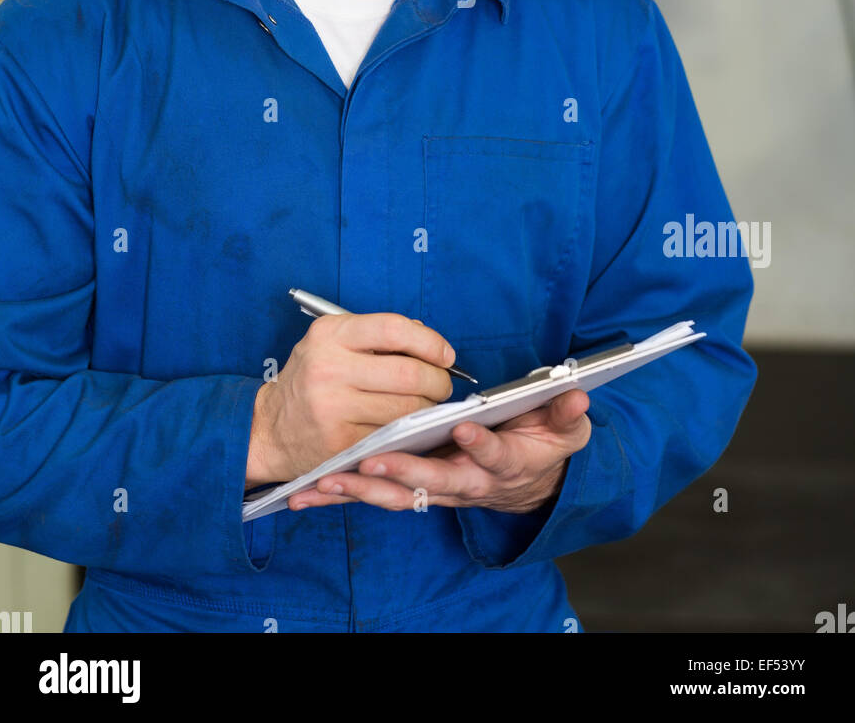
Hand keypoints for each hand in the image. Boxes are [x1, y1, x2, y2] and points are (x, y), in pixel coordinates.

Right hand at [245, 312, 453, 488]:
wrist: (269, 430)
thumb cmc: (311, 380)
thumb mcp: (332, 344)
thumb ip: (376, 336)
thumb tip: (426, 337)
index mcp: (330, 334)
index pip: (394, 329)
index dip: (430, 342)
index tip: (445, 355)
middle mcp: (329, 368)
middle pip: (409, 373)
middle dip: (438, 382)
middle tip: (442, 386)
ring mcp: (333, 408)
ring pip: (406, 410)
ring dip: (428, 410)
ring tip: (427, 407)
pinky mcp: (340, 444)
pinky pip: (392, 437)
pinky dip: (408, 434)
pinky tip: (408, 429)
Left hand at [287, 387, 590, 513]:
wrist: (528, 485)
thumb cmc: (541, 448)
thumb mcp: (565, 431)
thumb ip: (567, 414)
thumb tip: (577, 394)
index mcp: (503, 465)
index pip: (493, 457)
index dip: (482, 445)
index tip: (467, 427)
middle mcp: (466, 484)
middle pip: (433, 483)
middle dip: (403, 471)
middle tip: (374, 457)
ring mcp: (436, 490)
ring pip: (397, 494)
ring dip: (362, 489)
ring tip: (327, 480)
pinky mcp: (414, 490)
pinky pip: (377, 495)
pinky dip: (345, 494)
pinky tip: (312, 491)